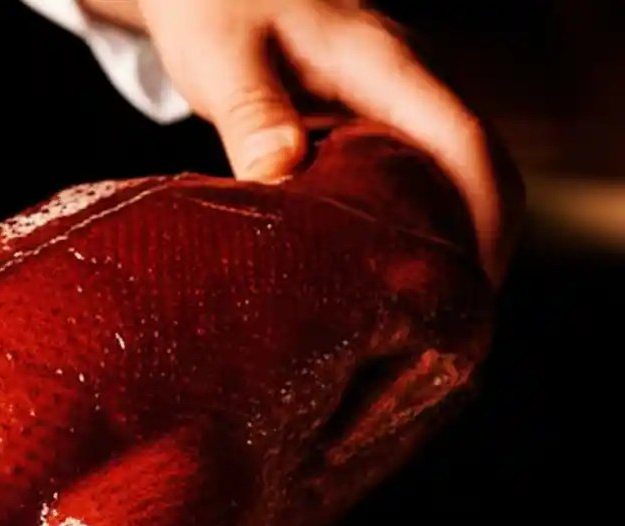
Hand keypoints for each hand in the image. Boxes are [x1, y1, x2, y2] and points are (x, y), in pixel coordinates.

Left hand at [79, 0, 514, 285]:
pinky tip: (378, 273)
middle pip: (480, 168)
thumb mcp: (222, 57)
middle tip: (444, 327)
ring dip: (447, 240)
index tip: (467, 288)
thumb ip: (252, 114)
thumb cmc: (212, 8)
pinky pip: (413, 176)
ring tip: (416, 316)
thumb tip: (280, 173)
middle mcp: (407, 83)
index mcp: (385, 64)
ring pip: (451, 176)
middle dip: (478, 245)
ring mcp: (393, 102)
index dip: (481, 219)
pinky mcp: (368, 120)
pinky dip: (412, 225)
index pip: (464, 143)